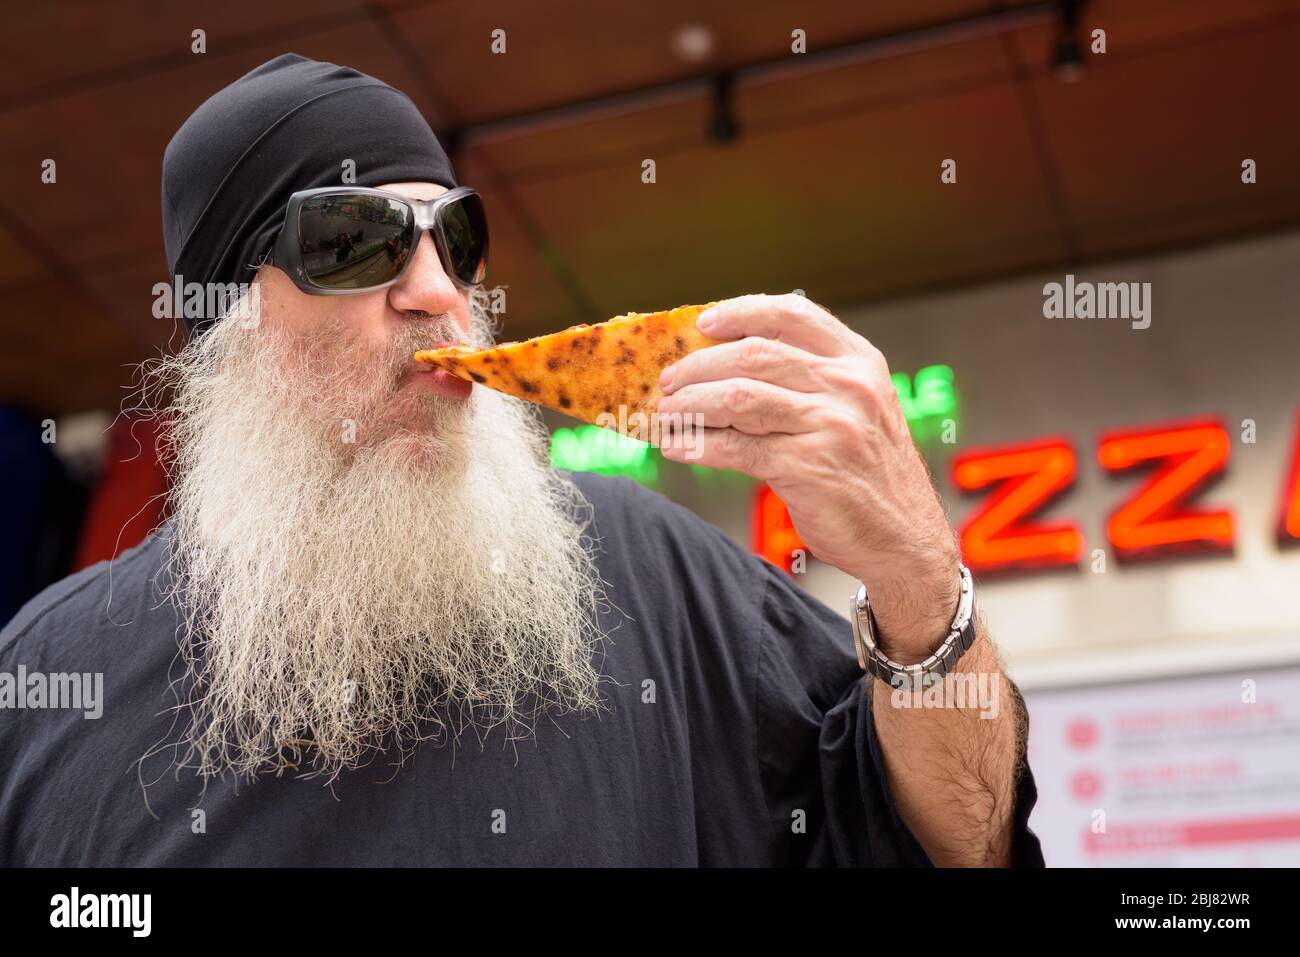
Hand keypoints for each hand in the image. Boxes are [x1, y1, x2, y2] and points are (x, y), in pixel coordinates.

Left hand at [655, 293, 961, 661]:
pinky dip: (699, 445)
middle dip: (699, 365)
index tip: (702, 323)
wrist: (905, 540)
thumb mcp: (856, 411)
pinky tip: (678, 447)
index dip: (740, 312)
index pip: (792, 314)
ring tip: (666, 413)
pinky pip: (737, 447)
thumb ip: (808, 382)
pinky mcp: (810, 467)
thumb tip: (725, 366)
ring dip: (692, 403)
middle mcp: (849, 386)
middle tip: (669, 381)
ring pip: (740, 396)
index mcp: (859, 362)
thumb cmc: (870, 475)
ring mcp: (831, 425)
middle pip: (754, 354)